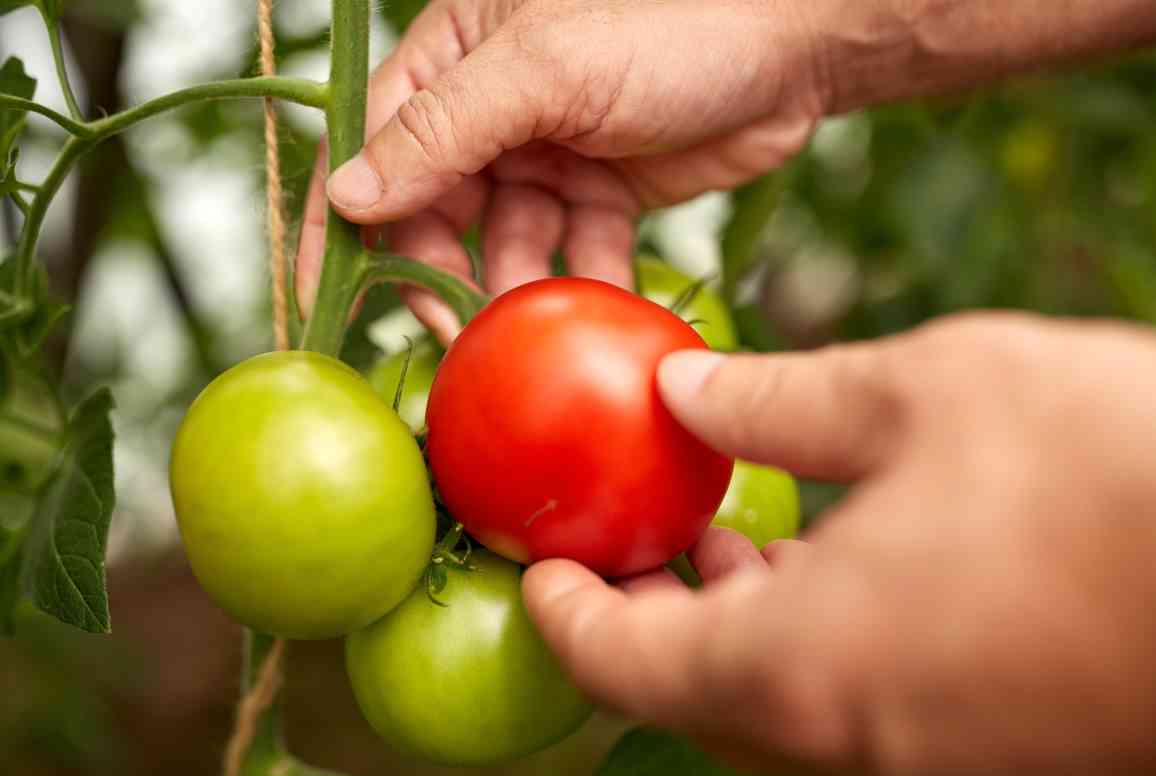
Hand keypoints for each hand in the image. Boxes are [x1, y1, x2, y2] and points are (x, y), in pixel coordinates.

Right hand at [295, 0, 822, 342]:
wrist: (796, 41)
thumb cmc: (672, 23)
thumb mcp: (544, 70)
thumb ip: (443, 132)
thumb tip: (348, 196)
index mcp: (454, 57)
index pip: (372, 147)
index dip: (342, 224)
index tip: (328, 300)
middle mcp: (492, 110)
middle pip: (433, 211)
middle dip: (441, 273)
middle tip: (458, 332)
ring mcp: (548, 154)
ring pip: (503, 244)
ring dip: (513, 290)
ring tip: (528, 333)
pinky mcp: (602, 194)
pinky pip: (572, 254)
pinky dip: (581, 286)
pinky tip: (596, 315)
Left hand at [523, 312, 1155, 775]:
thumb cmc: (1119, 475)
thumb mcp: (928, 392)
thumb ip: (779, 398)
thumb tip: (683, 390)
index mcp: (797, 670)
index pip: (618, 665)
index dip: (563, 609)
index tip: (544, 562)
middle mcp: (848, 753)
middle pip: (692, 697)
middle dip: (650, 614)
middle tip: (642, 530)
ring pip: (778, 712)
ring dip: (735, 630)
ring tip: (734, 534)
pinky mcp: (998, 775)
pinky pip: (861, 721)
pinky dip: (818, 654)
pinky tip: (846, 571)